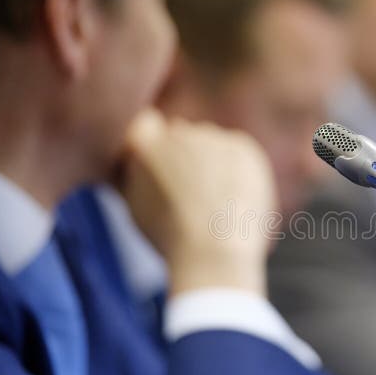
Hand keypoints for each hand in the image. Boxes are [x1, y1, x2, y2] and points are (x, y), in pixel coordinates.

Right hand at [119, 109, 277, 295]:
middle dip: (184, 156)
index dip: (156, 146)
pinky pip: (238, 151)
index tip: (164, 168)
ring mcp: (212, 137)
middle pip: (181, 134)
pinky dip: (237, 169)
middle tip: (191, 194)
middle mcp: (176, 132)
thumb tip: (135, 161)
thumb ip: (134, 174)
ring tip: (215, 203)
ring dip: (212, 162)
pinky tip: (233, 197)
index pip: (145, 125)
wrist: (214, 249)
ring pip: (211, 143)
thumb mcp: (136, 206)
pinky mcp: (241, 146)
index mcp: (143, 145)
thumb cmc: (171, 238)